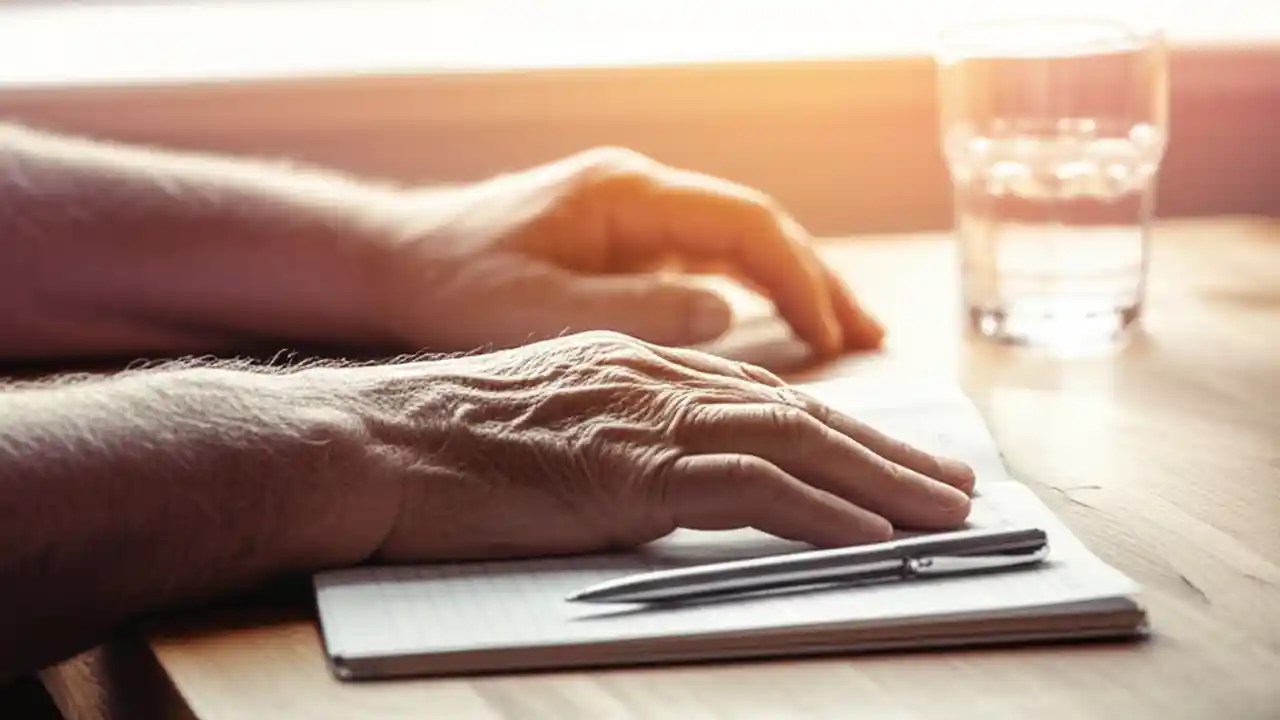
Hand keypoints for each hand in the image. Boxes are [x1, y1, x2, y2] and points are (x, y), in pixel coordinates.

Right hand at [331, 332, 971, 560]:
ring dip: (882, 481)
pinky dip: (822, 511)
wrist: (374, 444)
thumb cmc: (441, 448)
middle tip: (954, 482)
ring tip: (945, 511)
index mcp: (638, 368)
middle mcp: (656, 380)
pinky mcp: (632, 470)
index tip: (893, 457)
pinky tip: (871, 534)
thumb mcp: (547, 426)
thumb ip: (616, 438)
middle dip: (888, 451)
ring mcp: (646, 420)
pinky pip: (752, 487)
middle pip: (801, 414)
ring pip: (796, 444)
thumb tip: (663, 477)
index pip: (766, 398)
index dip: (842, 431)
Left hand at [371, 148, 883, 356]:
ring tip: (849, 333)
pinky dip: (751, 290)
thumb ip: (631, 312)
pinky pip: (708, 258)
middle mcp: (638, 193)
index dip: (797, 279)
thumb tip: (724, 316)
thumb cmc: (451, 287)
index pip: (743, 224)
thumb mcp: (535, 311)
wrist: (395, 261)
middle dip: (816, 279)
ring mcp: (633, 214)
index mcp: (624, 197)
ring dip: (793, 284)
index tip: (833, 335)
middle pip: (756, 225)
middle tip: (872, 337)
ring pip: (739, 240)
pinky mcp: (624, 239)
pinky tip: (777, 324)